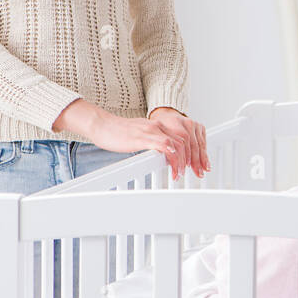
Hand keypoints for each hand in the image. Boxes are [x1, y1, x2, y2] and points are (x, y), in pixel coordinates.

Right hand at [86, 108, 208, 180]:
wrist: (101, 125)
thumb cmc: (116, 132)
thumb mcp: (139, 136)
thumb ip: (152, 142)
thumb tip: (160, 154)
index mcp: (159, 125)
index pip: (184, 135)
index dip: (193, 150)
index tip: (195, 163)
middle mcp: (158, 126)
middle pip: (186, 139)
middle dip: (194, 157)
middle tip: (196, 171)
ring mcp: (152, 130)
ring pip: (179, 143)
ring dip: (184, 160)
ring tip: (183, 173)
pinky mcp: (144, 137)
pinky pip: (165, 146)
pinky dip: (173, 159)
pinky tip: (174, 168)